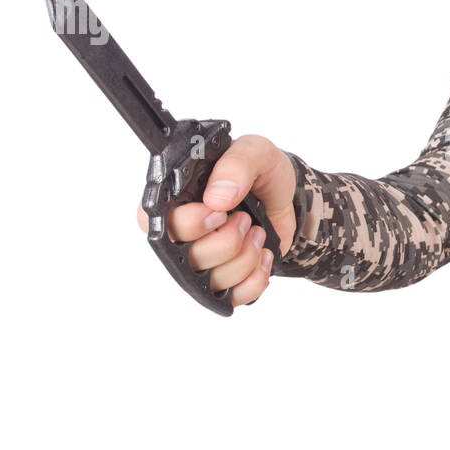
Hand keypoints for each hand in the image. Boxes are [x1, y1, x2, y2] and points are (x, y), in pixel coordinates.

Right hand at [136, 134, 297, 307]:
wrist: (288, 197)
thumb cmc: (261, 172)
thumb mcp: (255, 152)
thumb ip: (237, 164)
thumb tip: (218, 196)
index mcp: (176, 200)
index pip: (161, 225)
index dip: (192, 222)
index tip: (219, 210)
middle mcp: (182, 236)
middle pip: (188, 258)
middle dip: (227, 239)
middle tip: (244, 218)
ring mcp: (203, 262)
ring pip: (214, 281)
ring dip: (246, 256)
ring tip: (257, 232)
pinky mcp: (226, 281)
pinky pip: (235, 297)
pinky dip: (256, 278)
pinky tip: (264, 254)